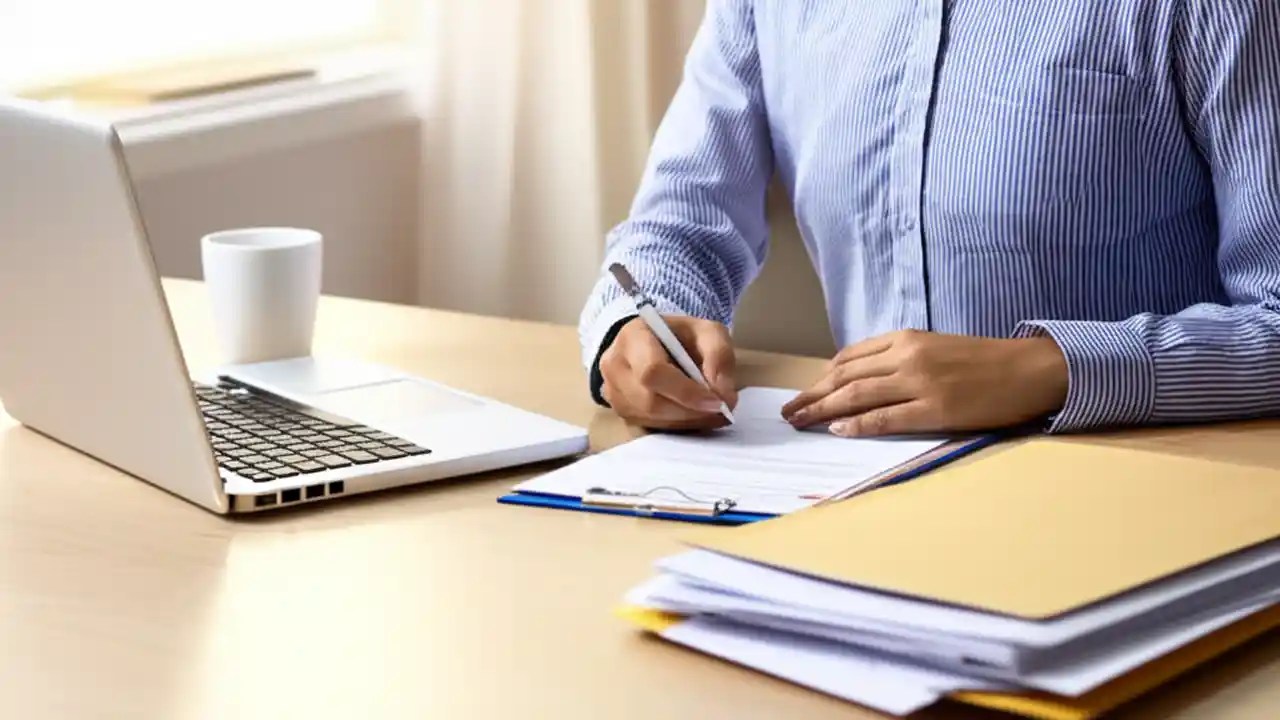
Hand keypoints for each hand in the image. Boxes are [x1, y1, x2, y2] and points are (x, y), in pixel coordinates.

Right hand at [600, 316, 737, 430]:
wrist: (653, 342)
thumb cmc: (680, 336)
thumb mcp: (707, 332)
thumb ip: (719, 356)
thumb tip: (723, 395)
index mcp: (633, 337)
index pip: (652, 372)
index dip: (686, 392)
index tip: (717, 402)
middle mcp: (614, 365)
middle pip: (650, 402)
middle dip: (690, 412)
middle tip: (720, 410)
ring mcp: (612, 391)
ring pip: (650, 419)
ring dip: (686, 421)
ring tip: (709, 412)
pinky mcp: (619, 411)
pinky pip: (649, 427)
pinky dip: (677, 426)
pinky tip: (692, 415)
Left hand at [781, 330, 1067, 436]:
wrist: (1028, 369)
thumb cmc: (982, 362)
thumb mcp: (934, 348)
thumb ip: (898, 359)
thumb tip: (860, 379)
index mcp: (905, 339)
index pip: (849, 359)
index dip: (821, 378)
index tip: (803, 392)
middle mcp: (907, 356)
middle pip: (845, 377)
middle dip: (812, 395)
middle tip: (788, 412)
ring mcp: (920, 382)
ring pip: (857, 396)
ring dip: (823, 410)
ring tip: (801, 422)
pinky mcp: (935, 408)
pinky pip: (886, 417)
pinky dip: (858, 424)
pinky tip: (838, 430)